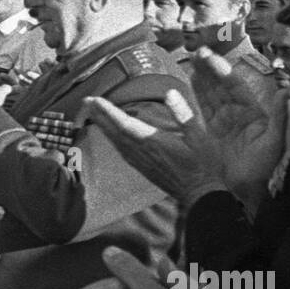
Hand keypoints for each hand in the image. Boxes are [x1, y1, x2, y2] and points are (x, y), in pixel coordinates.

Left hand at [76, 90, 223, 207]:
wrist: (201, 195)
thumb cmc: (204, 165)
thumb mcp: (199, 136)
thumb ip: (183, 113)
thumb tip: (170, 93)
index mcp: (153, 142)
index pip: (124, 124)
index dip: (108, 111)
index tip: (94, 99)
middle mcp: (142, 153)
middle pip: (114, 132)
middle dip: (99, 115)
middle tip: (85, 101)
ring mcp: (140, 162)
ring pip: (116, 142)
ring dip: (103, 126)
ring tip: (92, 113)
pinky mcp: (142, 168)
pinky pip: (122, 150)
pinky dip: (112, 139)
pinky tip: (110, 134)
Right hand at [188, 48, 284, 203]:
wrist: (254, 191)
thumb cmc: (269, 166)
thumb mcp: (277, 139)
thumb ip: (281, 115)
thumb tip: (288, 91)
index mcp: (250, 112)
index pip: (234, 85)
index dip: (222, 70)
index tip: (211, 56)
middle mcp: (232, 115)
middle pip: (217, 87)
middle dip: (207, 69)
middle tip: (196, 51)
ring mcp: (217, 127)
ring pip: (205, 98)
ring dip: (197, 81)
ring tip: (189, 63)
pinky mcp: (203, 141)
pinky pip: (189, 123)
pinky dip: (180, 110)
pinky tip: (172, 96)